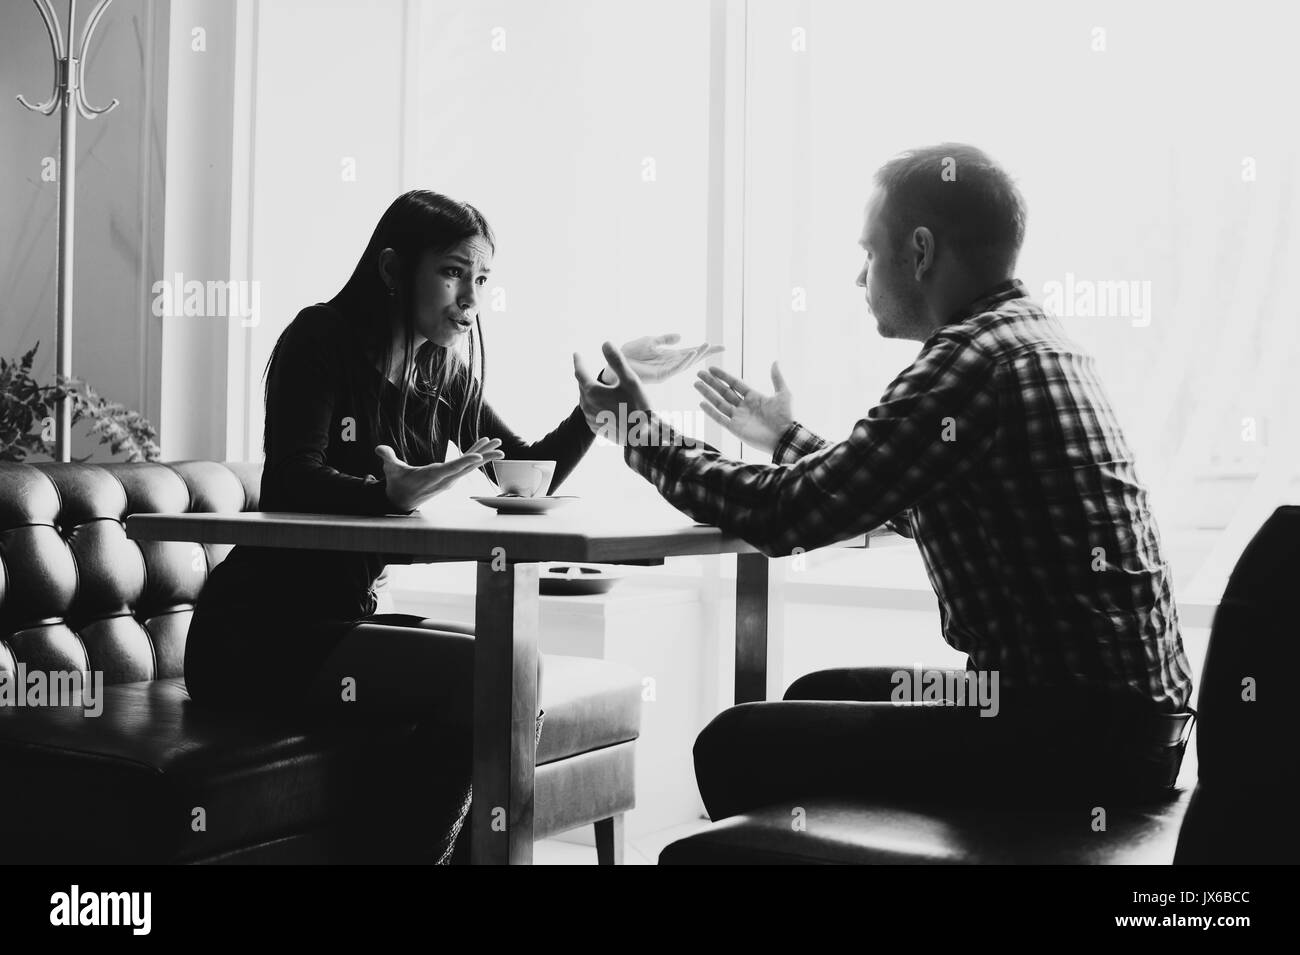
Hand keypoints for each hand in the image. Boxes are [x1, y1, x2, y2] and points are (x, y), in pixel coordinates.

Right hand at [374, 437, 504, 510]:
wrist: (401, 500)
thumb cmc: (397, 483)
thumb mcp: (391, 471)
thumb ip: (387, 459)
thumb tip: (379, 449)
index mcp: (433, 476)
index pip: (452, 468)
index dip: (466, 461)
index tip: (480, 456)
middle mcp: (445, 479)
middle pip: (467, 467)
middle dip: (484, 457)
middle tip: (500, 450)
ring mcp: (449, 478)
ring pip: (470, 465)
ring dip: (484, 454)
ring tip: (498, 444)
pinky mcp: (450, 476)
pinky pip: (465, 464)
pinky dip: (474, 453)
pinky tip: (484, 445)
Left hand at [574, 342, 652, 443]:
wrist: (642, 437)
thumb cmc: (638, 407)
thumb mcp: (630, 380)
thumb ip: (617, 361)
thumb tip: (605, 343)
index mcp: (592, 392)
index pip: (580, 372)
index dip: (578, 361)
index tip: (576, 354)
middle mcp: (587, 406)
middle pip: (583, 387)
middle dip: (585, 377)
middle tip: (587, 370)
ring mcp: (590, 419)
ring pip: (587, 400)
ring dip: (591, 392)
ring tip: (597, 388)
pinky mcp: (596, 428)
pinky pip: (591, 413)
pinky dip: (595, 406)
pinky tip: (602, 406)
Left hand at [609, 333, 723, 384]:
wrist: (615, 364)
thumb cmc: (630, 353)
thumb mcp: (650, 341)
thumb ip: (665, 340)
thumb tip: (681, 336)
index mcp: (669, 356)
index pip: (690, 351)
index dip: (704, 348)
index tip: (719, 345)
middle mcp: (670, 364)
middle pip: (692, 358)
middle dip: (707, 353)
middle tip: (722, 347)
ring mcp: (666, 370)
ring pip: (686, 363)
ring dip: (697, 355)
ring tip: (708, 347)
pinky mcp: (660, 375)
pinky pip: (675, 368)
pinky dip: (684, 361)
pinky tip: (692, 354)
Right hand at [694, 361, 793, 454]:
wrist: (786, 437)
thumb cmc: (787, 417)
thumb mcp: (784, 394)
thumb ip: (777, 378)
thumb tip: (775, 361)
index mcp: (753, 397)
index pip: (734, 383)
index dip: (723, 376)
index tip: (711, 368)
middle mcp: (743, 406)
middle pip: (723, 391)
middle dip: (711, 382)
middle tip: (699, 373)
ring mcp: (738, 417)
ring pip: (719, 403)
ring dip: (707, 394)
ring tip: (696, 384)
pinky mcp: (735, 429)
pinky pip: (720, 419)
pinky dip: (711, 412)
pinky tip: (701, 403)